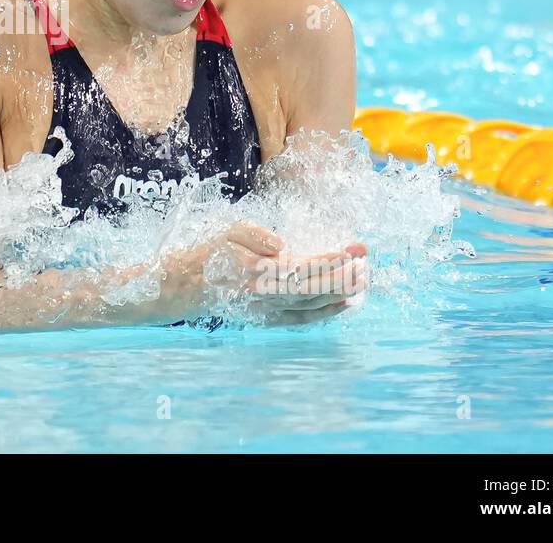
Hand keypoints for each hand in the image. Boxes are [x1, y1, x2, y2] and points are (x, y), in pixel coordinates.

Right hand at [162, 222, 366, 325]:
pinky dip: (325, 313)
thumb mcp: (228, 232)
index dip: (327, 260)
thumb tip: (281, 244)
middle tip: (366, 263)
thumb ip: (255, 234)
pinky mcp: (269, 319)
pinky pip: (302, 319)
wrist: (187, 287)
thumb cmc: (210, 253)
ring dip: (339, 293)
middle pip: (311, 289)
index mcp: (254, 271)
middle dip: (342, 276)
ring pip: (310, 305)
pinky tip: (345, 303)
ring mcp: (267, 310)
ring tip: (363, 279)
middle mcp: (264, 294)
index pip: (299, 266)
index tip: (351, 250)